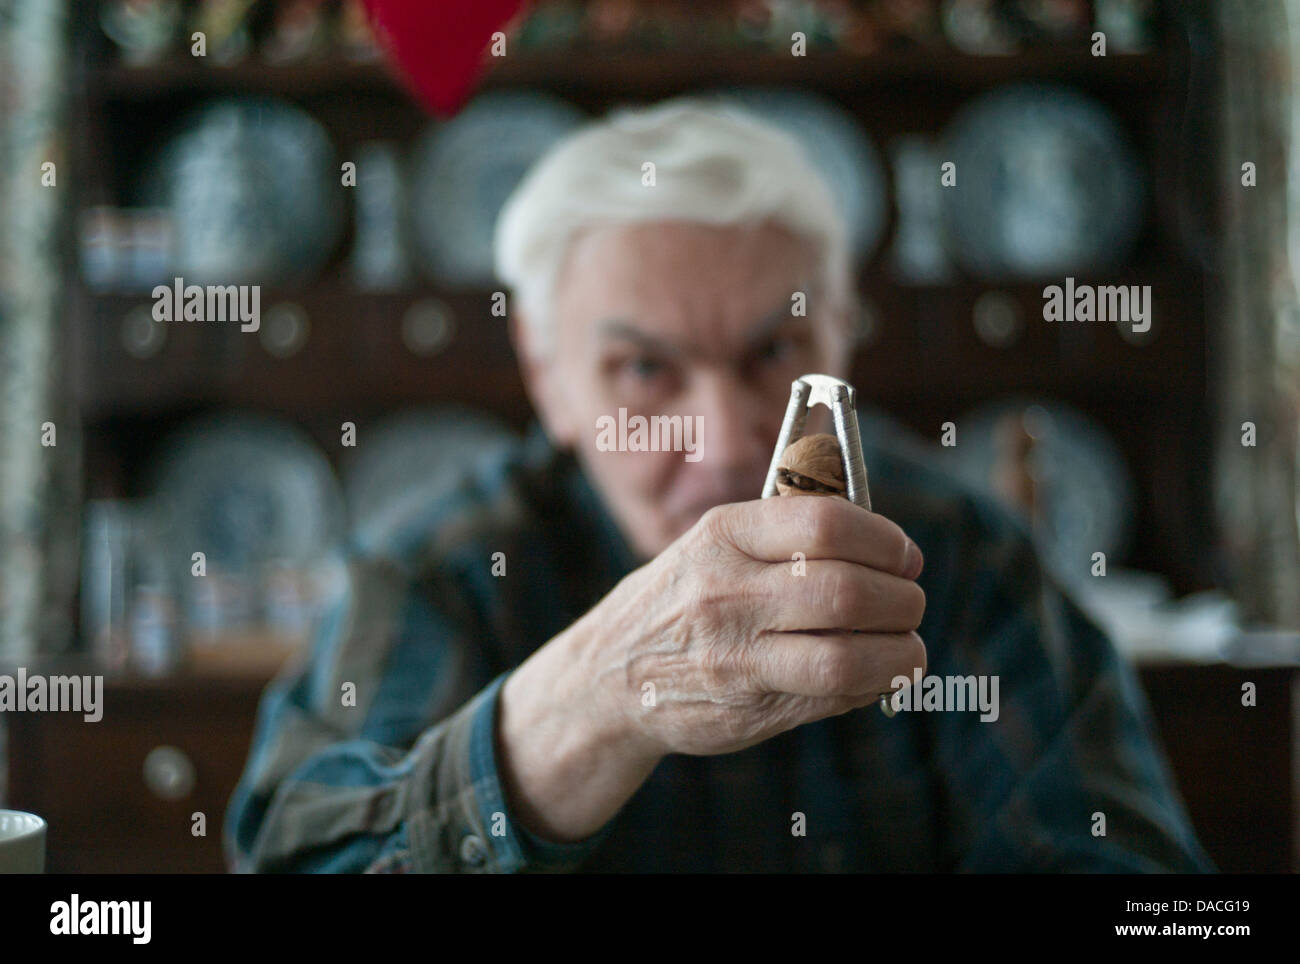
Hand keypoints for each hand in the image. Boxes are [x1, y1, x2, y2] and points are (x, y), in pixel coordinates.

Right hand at [585, 494, 926, 757]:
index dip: (884, 540)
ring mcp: (734, 657)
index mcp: (723, 536)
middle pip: (848, 591)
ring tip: (906, 647)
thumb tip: (888, 543)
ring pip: (847, 657)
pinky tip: (872, 674)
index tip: (904, 556)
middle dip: (902, 600)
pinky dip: (871, 686)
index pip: (825, 524)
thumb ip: (789, 533)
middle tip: (910, 603)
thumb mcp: (714, 544)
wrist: (609, 677)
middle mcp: (725, 594)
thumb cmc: (683, 600)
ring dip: (900, 653)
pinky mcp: (747, 710)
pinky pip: (833, 698)